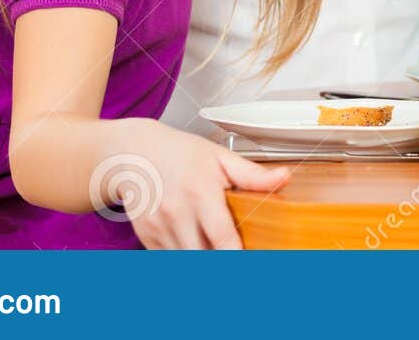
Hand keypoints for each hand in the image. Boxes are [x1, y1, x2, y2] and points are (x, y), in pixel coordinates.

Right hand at [106, 120, 287, 249]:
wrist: (135, 153)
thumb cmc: (181, 154)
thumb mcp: (220, 157)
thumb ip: (252, 174)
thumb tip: (284, 178)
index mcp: (200, 191)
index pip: (222, 236)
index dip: (237, 257)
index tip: (255, 265)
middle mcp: (177, 212)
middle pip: (203, 257)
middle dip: (222, 264)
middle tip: (237, 257)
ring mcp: (159, 227)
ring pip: (186, 262)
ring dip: (203, 261)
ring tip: (217, 251)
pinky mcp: (147, 237)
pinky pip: (169, 260)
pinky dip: (185, 259)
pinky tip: (196, 248)